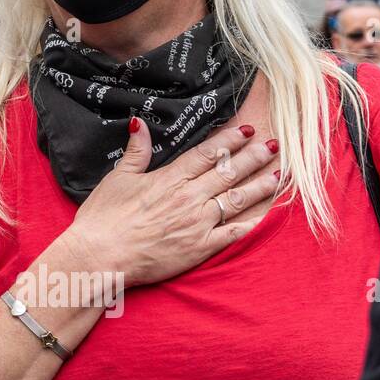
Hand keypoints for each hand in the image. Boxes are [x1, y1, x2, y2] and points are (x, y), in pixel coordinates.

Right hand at [63, 119, 279, 287]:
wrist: (101, 256)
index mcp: (170, 178)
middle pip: (229, 172)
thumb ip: (136, 151)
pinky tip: (267, 215)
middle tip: (273, 145)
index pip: (208, 154)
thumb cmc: (104, 218)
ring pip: (238, 199)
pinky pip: (234, 234)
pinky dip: (253, 223)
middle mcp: (190, 197)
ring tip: (278, 175)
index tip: (247, 130)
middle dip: (254, 157)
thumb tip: (139, 123)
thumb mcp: (117, 178)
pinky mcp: (200, 248)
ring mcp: (198, 223)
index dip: (230, 140)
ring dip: (260, 186)